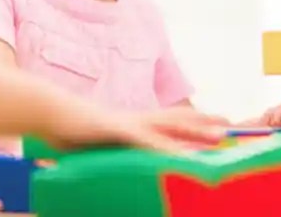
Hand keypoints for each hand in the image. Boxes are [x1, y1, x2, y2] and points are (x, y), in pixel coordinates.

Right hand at [47, 102, 227, 152]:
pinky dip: (163, 146)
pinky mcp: (116, 129)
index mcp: (133, 124)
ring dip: (195, 131)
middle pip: (177, 119)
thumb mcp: (99, 145)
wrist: (49, 115)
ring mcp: (128, 123)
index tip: (217, 124)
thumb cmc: (71, 132)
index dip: (194, 122)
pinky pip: (145, 139)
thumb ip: (115, 153)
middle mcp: (136, 120)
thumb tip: (126, 165)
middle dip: (204, 123)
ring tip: (219, 137)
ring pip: (170, 126)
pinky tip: (178, 153)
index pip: (169, 121)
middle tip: (231, 127)